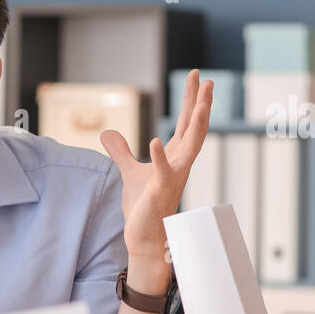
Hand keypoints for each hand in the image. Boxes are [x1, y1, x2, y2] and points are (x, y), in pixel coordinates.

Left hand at [101, 70, 212, 282]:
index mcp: (175, 156)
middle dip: (200, 103)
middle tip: (207, 79)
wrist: (143, 236)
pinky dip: (159, 157)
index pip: (186, 122)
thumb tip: (107, 132)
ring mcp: (173, 176)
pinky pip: (162, 171)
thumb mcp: (130, 172)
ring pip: (192, 146)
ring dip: (197, 125)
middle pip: (193, 127)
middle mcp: (179, 163)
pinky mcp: (159, 190)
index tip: (198, 77)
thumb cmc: (143, 206)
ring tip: (201, 104)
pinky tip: (155, 140)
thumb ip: (121, 151)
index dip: (191, 99)